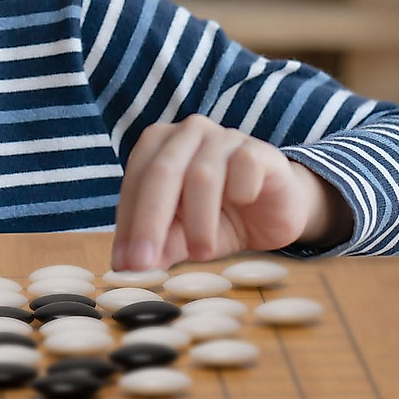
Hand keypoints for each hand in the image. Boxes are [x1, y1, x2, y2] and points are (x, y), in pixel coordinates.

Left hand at [109, 115, 339, 271]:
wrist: (275, 211)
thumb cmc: (219, 217)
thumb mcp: (184, 235)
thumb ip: (159, 243)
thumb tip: (128, 265)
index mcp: (158, 144)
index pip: (135, 182)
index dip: (127, 224)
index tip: (124, 264)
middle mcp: (187, 133)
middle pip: (161, 173)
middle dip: (149, 221)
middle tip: (143, 263)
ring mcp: (222, 137)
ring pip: (201, 175)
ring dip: (198, 220)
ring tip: (200, 254)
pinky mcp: (257, 150)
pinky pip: (244, 166)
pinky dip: (240, 191)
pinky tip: (242, 205)